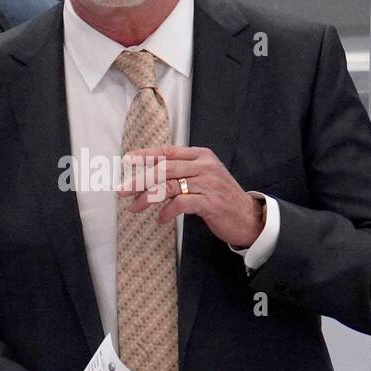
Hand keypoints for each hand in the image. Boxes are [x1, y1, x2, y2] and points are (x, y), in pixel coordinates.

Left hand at [117, 145, 264, 247]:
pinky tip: (161, 219)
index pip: (168, 152)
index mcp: (201, 156)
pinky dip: (167, 211)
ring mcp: (208, 183)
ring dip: (148, 197)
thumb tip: (149, 178)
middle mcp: (205, 166)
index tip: (127, 160)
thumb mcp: (203, 179)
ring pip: (169, 185)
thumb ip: (181, 174)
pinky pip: (181, 203)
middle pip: (164, 168)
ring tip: (135, 207)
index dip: (146, 155)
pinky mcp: (210, 202)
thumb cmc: (221, 198)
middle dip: (140, 179)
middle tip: (122, 189)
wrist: (248, 217)